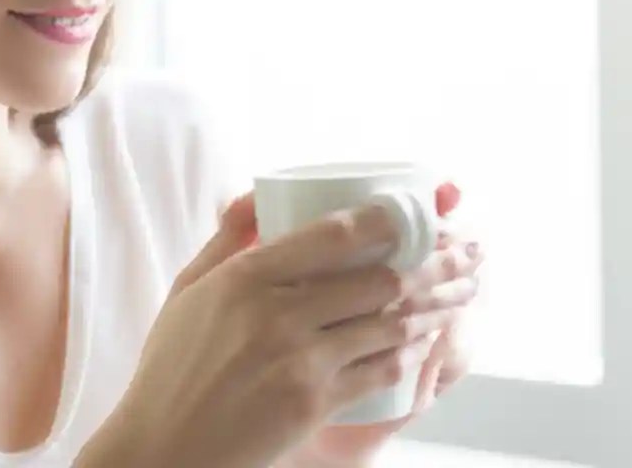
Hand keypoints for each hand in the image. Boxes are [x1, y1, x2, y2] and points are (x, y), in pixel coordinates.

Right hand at [77, 193, 480, 467]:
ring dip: (437, 305)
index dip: (390, 219)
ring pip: (390, 323)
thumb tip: (257, 190)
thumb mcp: (188, 288)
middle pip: (379, 278)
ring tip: (465, 290)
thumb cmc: (173, 365)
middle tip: (466, 250)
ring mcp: (299, 361)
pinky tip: (427, 339)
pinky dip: (409, 352)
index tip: (422, 210)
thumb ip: (227, 237)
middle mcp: (277, 314)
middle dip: (435, 261)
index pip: (335, 235)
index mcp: (245, 277)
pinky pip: (380, 370)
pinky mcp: (314, 403)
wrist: (165, 444)